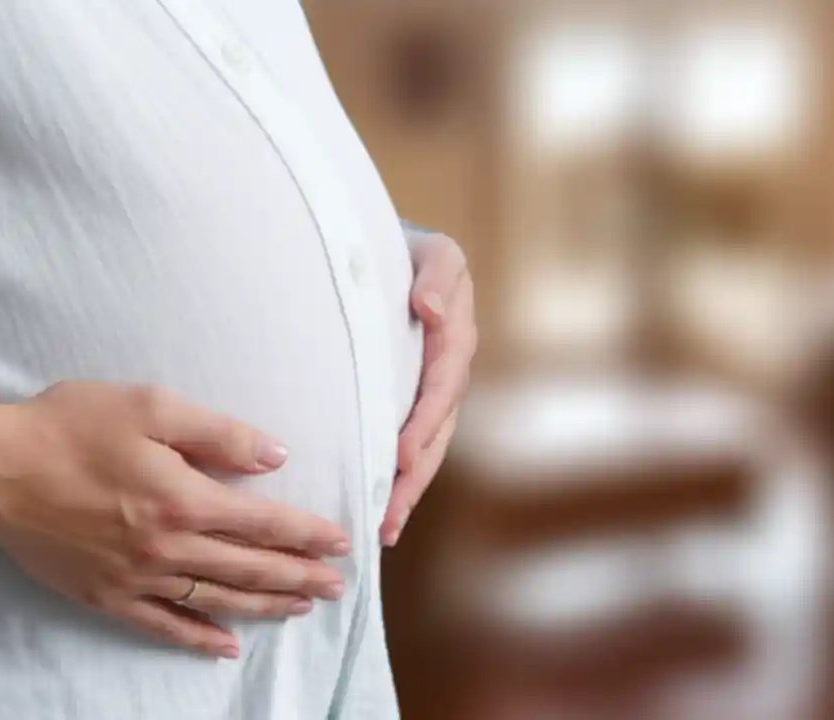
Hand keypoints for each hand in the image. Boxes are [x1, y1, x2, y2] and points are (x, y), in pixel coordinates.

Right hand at [0, 380, 350, 658]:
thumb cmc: (69, 427)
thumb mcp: (151, 407)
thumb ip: (219, 433)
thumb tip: (277, 455)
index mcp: (185, 498)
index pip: (264, 523)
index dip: (306, 534)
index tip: (339, 541)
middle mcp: (169, 547)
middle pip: (250, 567)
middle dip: (299, 576)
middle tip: (337, 585)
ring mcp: (137, 578)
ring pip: (216, 599)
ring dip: (264, 605)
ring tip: (301, 607)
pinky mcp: (105, 595)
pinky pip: (162, 624)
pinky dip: (198, 637)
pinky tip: (224, 646)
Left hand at [383, 233, 476, 546]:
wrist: (394, 250)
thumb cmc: (410, 249)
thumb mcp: (434, 251)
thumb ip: (438, 276)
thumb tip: (430, 309)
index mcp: (455, 338)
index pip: (441, 388)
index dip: (422, 425)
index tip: (399, 457)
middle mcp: (448, 373)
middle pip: (435, 434)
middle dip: (412, 478)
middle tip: (386, 516)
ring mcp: (432, 393)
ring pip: (424, 450)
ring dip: (405, 492)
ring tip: (383, 531)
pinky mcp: (412, 403)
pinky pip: (408, 444)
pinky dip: (396, 480)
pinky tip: (379, 514)